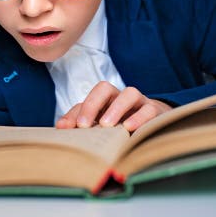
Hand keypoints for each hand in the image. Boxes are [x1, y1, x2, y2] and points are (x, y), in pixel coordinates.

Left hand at [56, 82, 172, 132]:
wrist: (154, 124)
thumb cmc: (122, 125)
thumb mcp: (101, 125)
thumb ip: (80, 123)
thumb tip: (60, 126)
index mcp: (105, 99)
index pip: (88, 99)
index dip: (79, 111)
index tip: (71, 127)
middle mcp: (120, 96)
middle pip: (104, 88)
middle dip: (92, 104)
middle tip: (84, 125)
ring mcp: (139, 102)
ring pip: (129, 93)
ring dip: (116, 108)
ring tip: (107, 125)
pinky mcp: (155, 111)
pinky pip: (149, 109)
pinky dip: (139, 117)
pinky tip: (129, 128)